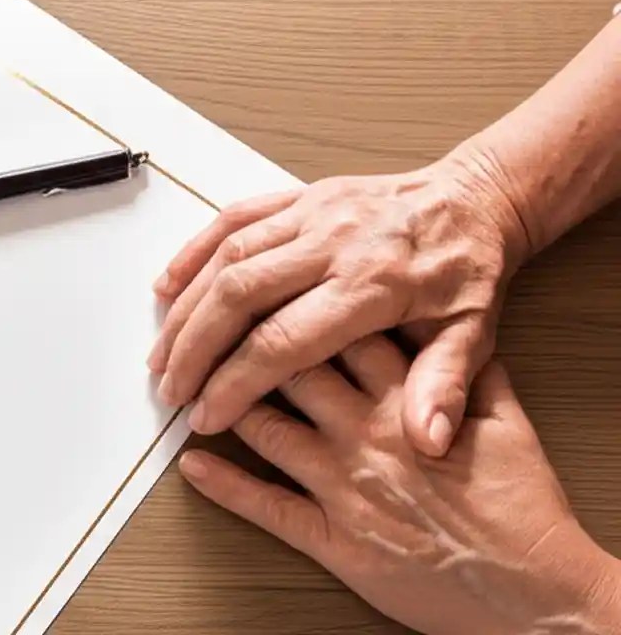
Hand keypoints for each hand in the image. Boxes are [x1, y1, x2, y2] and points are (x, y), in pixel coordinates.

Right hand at [149, 150, 530, 455]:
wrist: (475, 197)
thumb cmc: (469, 272)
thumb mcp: (473, 334)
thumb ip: (445, 386)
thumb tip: (428, 442)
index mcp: (372, 285)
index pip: (282, 341)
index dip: (234, 383)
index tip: (205, 417)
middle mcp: (333, 243)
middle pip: (238, 296)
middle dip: (194, 349)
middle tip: (169, 390)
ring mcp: (312, 213)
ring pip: (227, 257)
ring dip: (185, 307)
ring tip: (161, 352)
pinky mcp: (300, 196)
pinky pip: (234, 218)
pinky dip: (194, 252)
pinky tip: (168, 285)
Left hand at [179, 337, 620, 634]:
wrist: (531, 592)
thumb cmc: (519, 510)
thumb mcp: (507, 426)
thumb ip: (469, 374)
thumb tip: (448, 337)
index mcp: (408, 400)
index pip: (341, 337)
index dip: (299, 309)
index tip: (269, 291)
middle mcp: (368, 434)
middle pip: (292, 372)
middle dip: (246, 345)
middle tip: (212, 326)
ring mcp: (345, 485)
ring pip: (269, 428)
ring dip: (225, 404)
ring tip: (191, 384)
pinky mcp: (333, 538)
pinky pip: (266, 506)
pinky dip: (224, 485)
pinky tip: (192, 465)